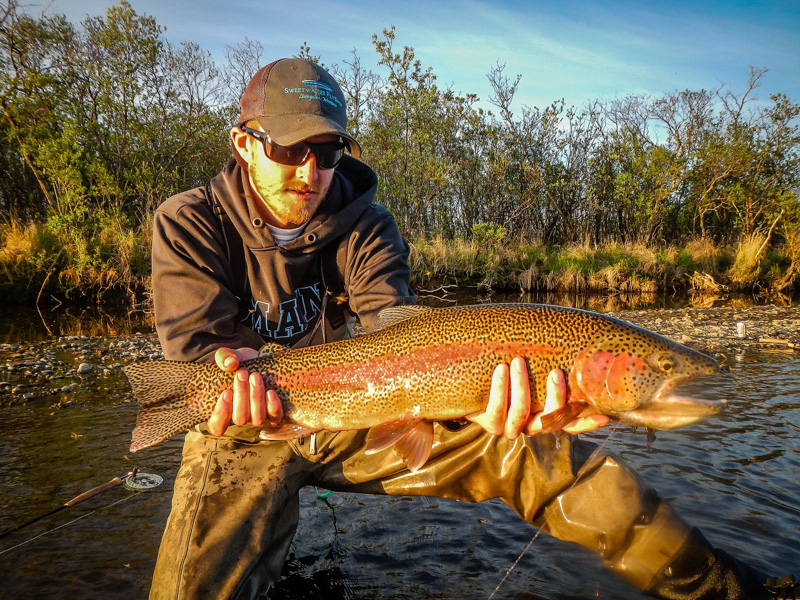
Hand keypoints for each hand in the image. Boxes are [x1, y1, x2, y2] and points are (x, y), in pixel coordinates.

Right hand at [206, 347, 283, 436]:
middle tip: (242, 373)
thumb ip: (224, 357)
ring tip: (255, 376)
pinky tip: (270, 392)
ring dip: (256, 397)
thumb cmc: (239, 363)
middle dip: (241, 396)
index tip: (226, 392)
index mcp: (223, 410)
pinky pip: (274, 417)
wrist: (259, 360)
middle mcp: (240, 417)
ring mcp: (257, 416)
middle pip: (239, 419)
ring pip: (257, 418)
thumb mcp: (229, 356)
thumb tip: (230, 363)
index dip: (220, 414)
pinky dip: (273, 406)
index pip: (217, 426)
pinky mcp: (273, 413)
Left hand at [468, 358, 609, 438]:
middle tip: (556, 372)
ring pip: (521, 413)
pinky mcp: (490, 424)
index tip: (604, 415)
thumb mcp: (532, 372)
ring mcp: (510, 427)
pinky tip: (501, 369)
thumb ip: (549, 364)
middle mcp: (531, 426)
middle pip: (549, 420)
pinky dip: (500, 389)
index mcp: (545, 416)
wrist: (473, 387)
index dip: (587, 422)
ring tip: (518, 361)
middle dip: (555, 397)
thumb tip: (573, 340)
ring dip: (521, 387)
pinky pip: (497, 410)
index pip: (571, 423)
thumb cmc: (509, 374)